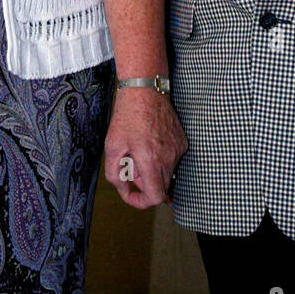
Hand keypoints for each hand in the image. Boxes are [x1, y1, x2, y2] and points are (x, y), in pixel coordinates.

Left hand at [103, 86, 187, 208]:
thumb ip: (115, 175)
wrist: (145, 90)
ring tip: (140, 149)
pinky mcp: (182, 142)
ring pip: (167, 174)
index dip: (141, 202)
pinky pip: (173, 160)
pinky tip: (151, 142)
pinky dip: (161, 159)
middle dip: (143, 183)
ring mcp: (178, 149)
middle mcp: (169, 158)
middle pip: (160, 187)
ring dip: (153, 170)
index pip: (155, 197)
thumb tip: (124, 190)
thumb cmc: (127, 117)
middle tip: (130, 163)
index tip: (131, 195)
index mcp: (151, 160)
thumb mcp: (112, 147)